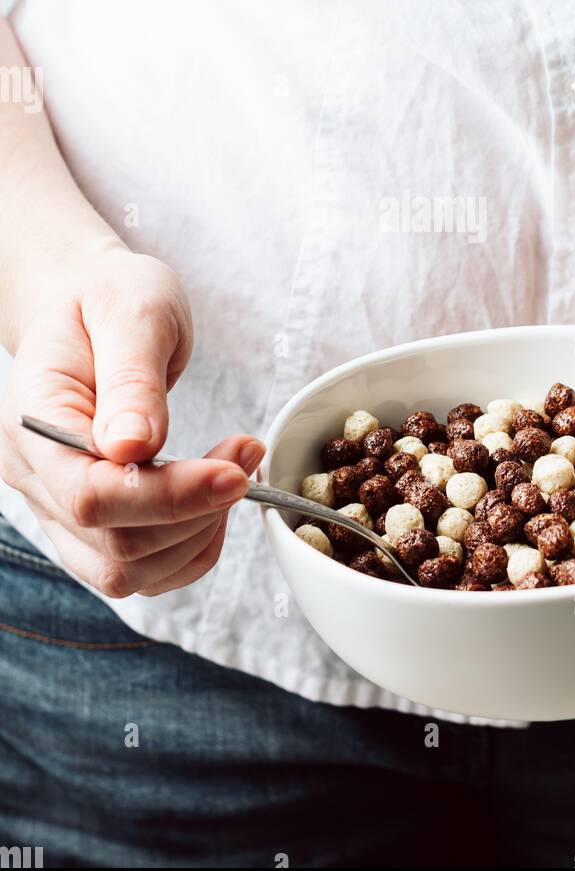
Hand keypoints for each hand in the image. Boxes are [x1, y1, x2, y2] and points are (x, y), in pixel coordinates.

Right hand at [0, 244, 264, 596]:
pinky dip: (191, 547)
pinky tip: (214, 498)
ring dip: (198, 535)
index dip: (168, 498)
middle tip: (245, 454)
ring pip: (127, 572)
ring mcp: (57, 506)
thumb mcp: (133, 312)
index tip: (234, 472)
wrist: (94, 306)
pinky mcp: (91, 523)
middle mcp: (34, 475)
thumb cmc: (111, 298)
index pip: (90, 495)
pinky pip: (143, 570)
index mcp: (33, 419)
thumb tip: (134, 447)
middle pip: (113, 544)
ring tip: (234, 469)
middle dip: (196, 512)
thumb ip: (133, 378)